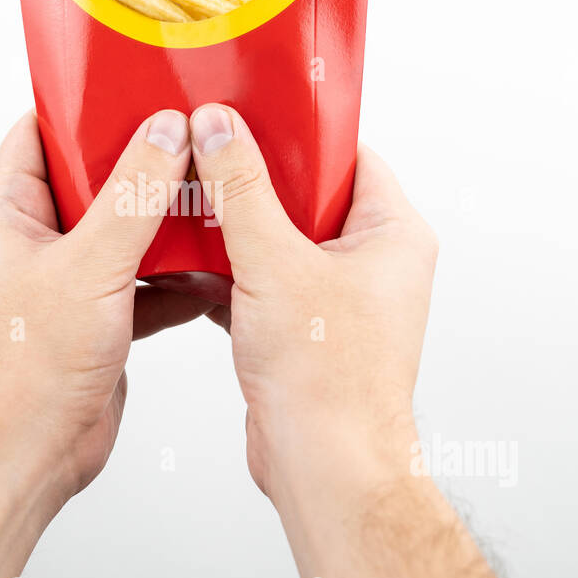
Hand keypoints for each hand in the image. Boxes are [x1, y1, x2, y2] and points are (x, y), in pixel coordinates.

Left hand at [0, 109, 207, 499]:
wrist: (28, 456)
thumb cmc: (26, 369)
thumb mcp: (89, 265)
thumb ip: (133, 195)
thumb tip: (167, 131)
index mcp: (9, 212)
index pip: (42, 131)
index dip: (86, 104)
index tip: (138, 80)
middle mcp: (35, 240)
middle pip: (96, 177)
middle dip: (145, 161)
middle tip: (195, 133)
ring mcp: (68, 280)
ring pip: (126, 230)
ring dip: (169, 222)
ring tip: (214, 194)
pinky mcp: (99, 317)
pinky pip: (146, 281)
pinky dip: (178, 279)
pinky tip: (213, 273)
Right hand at [190, 103, 524, 577]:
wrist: (325, 469)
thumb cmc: (330, 380)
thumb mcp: (275, 263)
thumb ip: (242, 187)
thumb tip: (218, 126)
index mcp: (392, 235)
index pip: (350, 155)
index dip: (300, 130)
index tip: (252, 108)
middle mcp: (374, 264)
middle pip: (309, 195)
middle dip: (256, 178)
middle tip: (208, 148)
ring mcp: (340, 300)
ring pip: (282, 241)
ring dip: (237, 227)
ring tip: (190, 197)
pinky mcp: (306, 331)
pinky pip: (265, 282)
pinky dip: (229, 272)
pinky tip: (185, 259)